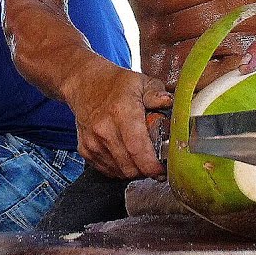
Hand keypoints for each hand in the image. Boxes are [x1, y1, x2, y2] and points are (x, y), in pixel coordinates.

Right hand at [64, 62, 172, 179]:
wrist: (85, 85)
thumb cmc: (116, 85)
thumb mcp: (142, 82)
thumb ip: (157, 94)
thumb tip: (170, 103)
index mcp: (121, 113)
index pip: (138, 149)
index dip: (153, 165)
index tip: (163, 167)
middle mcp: (104, 130)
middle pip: (131, 167)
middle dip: (147, 170)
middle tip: (156, 161)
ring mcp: (93, 142)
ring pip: (120, 172)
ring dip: (134, 170)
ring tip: (141, 156)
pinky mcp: (86, 150)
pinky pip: (108, 171)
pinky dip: (120, 169)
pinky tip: (126, 155)